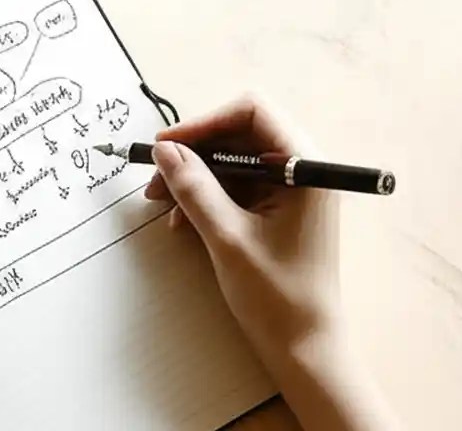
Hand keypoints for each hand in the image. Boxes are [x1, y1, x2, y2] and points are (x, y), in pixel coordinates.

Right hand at [145, 96, 398, 430]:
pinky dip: (204, 198)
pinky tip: (181, 222)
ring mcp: (290, 191)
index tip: (167, 146)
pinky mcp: (277, 211)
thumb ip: (195, 189)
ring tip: (160, 205)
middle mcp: (302, 170)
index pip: (253, 112)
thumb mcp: (228, 237)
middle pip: (238, 135)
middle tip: (154, 179)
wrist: (305, 349)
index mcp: (306, 168)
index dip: (205, 122)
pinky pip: (235, 187)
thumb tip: (164, 151)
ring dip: (193, 178)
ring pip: (231, 162)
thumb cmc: (278, 296)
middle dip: (193, 154)